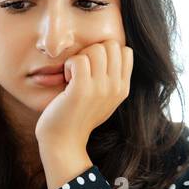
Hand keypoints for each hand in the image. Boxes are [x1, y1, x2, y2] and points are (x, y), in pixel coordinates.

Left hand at [34, 39, 131, 161]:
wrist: (64, 142)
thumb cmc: (78, 118)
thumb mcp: (104, 99)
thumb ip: (112, 79)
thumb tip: (115, 52)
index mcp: (123, 89)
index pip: (125, 51)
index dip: (106, 52)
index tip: (93, 68)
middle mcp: (115, 88)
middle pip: (111, 45)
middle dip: (92, 51)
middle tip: (81, 70)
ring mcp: (100, 89)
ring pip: (95, 49)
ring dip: (80, 57)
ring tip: (73, 76)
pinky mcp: (82, 90)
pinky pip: (79, 59)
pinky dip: (69, 65)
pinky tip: (66, 79)